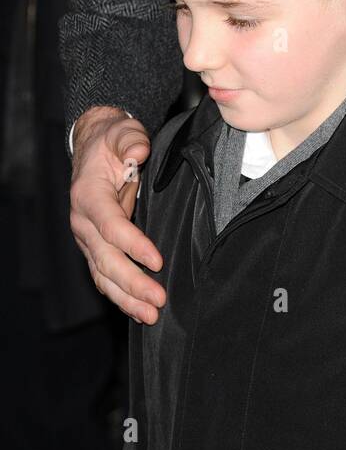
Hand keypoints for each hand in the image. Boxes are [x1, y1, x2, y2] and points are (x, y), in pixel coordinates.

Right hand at [70, 106, 164, 323]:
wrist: (94, 149)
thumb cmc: (111, 142)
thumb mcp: (122, 133)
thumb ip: (130, 141)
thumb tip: (138, 152)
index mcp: (88, 195)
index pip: (110, 226)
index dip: (133, 245)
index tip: (157, 260)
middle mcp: (83, 222)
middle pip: (105, 259)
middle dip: (131, 282)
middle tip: (158, 300)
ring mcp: (87, 238)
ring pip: (102, 275)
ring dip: (126, 298)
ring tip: (151, 315)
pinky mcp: (95, 247)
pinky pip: (105, 276)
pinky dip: (120, 295)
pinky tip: (139, 310)